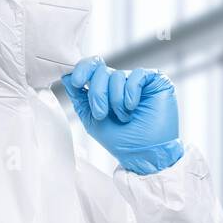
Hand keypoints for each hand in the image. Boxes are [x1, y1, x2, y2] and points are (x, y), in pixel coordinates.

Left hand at [62, 58, 183, 174]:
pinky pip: (138, 75)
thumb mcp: (92, 119)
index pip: (92, 68)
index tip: (77, 82)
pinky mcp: (156, 81)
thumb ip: (79, 98)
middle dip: (98, 93)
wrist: (144, 154)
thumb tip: (66, 76)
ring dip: (116, 100)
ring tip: (124, 117)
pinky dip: (131, 92)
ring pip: (118, 75)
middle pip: (102, 71)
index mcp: (106, 89)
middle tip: (101, 113)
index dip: (83, 69)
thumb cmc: (121, 141)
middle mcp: (121, 83)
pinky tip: (132, 106)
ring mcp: (138, 81)